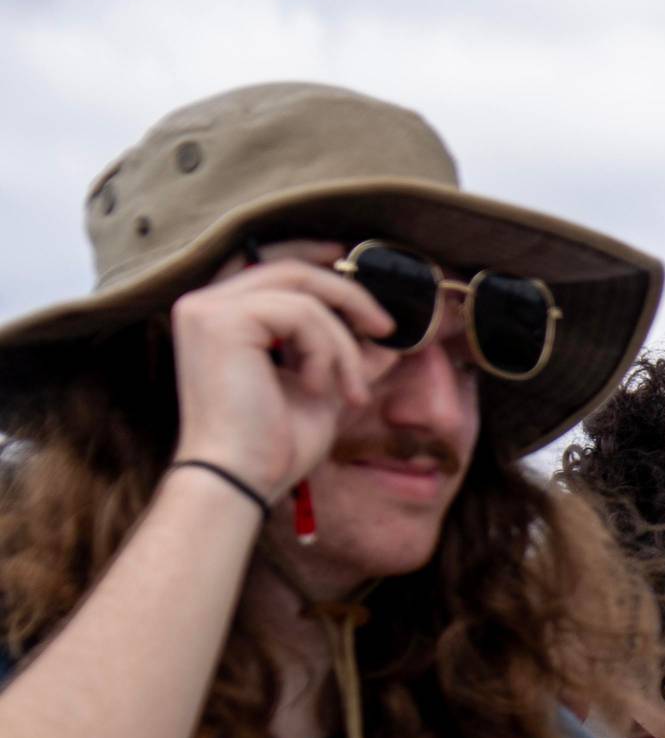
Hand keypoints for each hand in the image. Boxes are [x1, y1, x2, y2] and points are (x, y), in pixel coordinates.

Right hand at [166, 250, 388, 497]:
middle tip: (387, 329)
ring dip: (344, 347)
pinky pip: (301, 314)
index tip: (355, 264)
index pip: (271, 267)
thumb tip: (384, 339)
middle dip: (349, 295)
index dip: (315, 258)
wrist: (242, 479)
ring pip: (304, 296)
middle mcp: (204, 304)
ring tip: (351, 393)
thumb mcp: (322, 389)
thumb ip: (344, 356)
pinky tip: (318, 389)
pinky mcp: (221, 320)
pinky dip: (327, 352)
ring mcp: (207, 309)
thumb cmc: (273, 445)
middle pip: (291, 270)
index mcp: (220, 317)